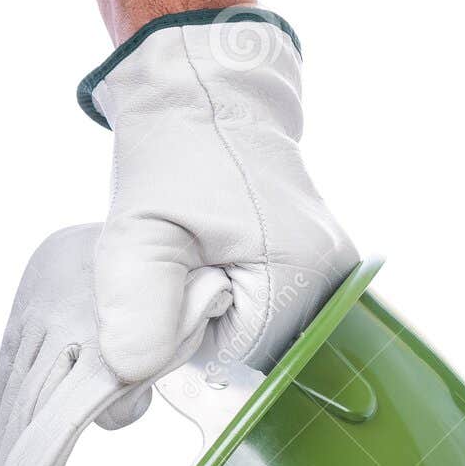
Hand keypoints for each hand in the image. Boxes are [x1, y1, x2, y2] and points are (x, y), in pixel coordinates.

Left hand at [0, 11, 357, 465]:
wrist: (206, 90)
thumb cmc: (177, 150)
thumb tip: (132, 376)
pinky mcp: (312, 265)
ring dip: (203, 306)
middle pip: (243, 352)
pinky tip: (208, 253)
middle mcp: (332, 281)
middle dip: (191, 321)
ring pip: (247, 333)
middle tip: (171, 255)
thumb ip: (135, 303)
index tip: (160, 275)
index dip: (176, 333)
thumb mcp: (140, 226)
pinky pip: (257, 309)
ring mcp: (329, 273)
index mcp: (301, 276)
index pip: (228, 363)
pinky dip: (221, 294)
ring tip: (190, 245)